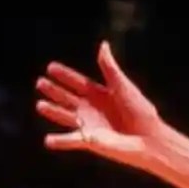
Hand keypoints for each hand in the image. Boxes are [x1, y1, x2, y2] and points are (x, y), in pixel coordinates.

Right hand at [35, 42, 162, 170]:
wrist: (149, 137)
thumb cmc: (140, 111)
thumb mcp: (122, 86)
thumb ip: (110, 68)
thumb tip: (103, 45)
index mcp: (101, 94)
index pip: (79, 82)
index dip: (65, 75)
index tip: (50, 67)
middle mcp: (93, 109)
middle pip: (68, 98)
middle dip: (54, 91)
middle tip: (40, 82)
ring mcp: (90, 125)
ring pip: (65, 117)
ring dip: (52, 111)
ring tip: (39, 105)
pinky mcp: (90, 142)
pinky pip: (71, 141)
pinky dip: (59, 141)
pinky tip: (47, 140)